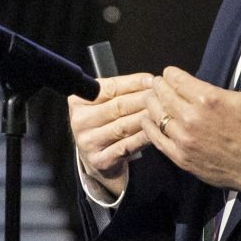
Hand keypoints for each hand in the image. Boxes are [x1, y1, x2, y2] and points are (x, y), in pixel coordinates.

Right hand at [69, 72, 156, 194]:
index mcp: (78, 101)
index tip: (152, 80)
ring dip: (145, 118)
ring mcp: (88, 142)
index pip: (110, 88)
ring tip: (162, 112)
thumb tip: (150, 81)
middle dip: (144, 99)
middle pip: (118, 107)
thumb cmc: (104, 126)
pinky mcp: (99, 160)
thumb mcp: (105, 104)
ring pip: (123, 126)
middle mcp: (79, 121)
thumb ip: (121, 91)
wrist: (97, 160)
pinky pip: (126, 146)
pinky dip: (142, 138)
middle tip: (162, 96)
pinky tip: (155, 132)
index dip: (134, 83)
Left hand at [144, 39, 240, 194]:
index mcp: (210, 99)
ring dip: (153, 104)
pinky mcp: (182, 158)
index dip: (171, 73)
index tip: (171, 73)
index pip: (175, 78)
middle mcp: (192, 118)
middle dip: (159, 86)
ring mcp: (184, 140)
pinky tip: (149, 120)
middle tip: (159, 83)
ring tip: (154, 99)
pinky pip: (156, 139)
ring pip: (156, 115)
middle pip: (162, 95)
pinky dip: (150, 127)